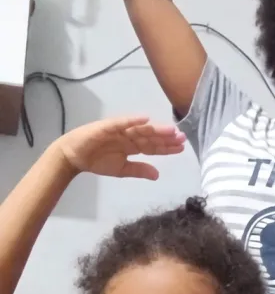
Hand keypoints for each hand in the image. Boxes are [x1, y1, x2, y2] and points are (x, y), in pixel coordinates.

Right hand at [57, 116, 184, 179]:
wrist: (72, 156)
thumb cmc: (96, 160)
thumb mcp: (121, 169)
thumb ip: (139, 170)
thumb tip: (158, 175)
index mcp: (132, 146)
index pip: (153, 146)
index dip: (167, 147)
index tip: (182, 147)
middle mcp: (128, 136)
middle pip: (150, 136)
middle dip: (166, 137)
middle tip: (182, 137)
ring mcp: (119, 130)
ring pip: (140, 129)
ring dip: (155, 129)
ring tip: (170, 130)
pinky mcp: (106, 126)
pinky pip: (121, 123)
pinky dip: (132, 120)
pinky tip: (146, 119)